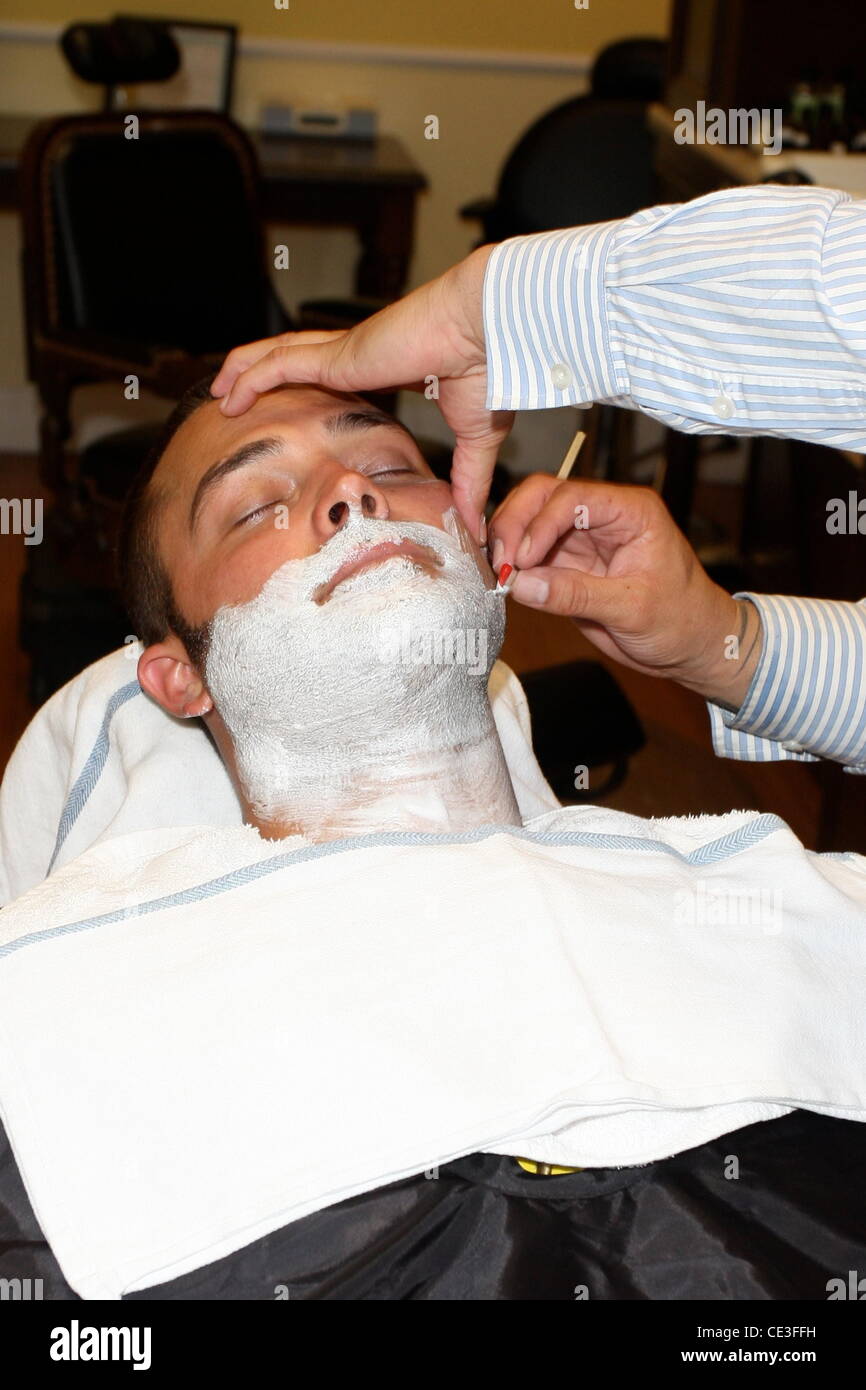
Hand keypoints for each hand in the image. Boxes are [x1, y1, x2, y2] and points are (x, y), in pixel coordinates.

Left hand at [210, 246, 513, 541]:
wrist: (492, 334)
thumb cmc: (490, 370)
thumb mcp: (477, 439)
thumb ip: (468, 481)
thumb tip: (475, 525)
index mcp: (387, 371)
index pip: (336, 377)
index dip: (313, 387)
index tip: (298, 412)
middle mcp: (360, 358)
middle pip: (299, 363)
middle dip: (267, 377)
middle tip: (239, 399)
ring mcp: (345, 353)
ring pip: (279, 357)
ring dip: (247, 371)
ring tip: (221, 391)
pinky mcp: (339, 354)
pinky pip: (279, 363)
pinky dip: (249, 375)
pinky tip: (227, 392)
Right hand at [489, 477, 762, 708]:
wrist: (691, 646)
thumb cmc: (680, 620)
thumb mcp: (632, 609)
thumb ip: (576, 595)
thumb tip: (522, 585)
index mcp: (629, 511)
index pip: (571, 498)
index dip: (538, 523)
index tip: (522, 559)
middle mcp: (602, 516)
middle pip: (542, 496)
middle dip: (514, 524)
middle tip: (499, 563)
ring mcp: (581, 538)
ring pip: (528, 520)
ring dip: (507, 542)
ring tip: (497, 574)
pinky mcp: (566, 564)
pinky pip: (529, 554)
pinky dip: (511, 564)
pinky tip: (502, 580)